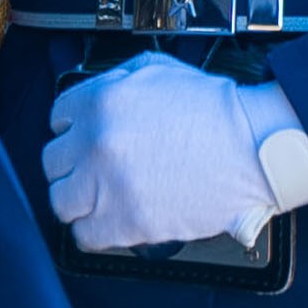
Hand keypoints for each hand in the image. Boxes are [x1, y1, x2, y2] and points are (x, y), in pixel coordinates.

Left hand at [44, 55, 307, 250]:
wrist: (253, 147)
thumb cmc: (217, 111)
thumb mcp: (161, 71)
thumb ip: (117, 81)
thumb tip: (94, 98)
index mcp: (102, 101)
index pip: (58, 118)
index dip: (74, 129)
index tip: (85, 140)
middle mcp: (97, 142)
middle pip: (54, 163)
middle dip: (75, 165)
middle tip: (97, 169)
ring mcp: (109, 185)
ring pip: (62, 202)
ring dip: (80, 199)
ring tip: (103, 197)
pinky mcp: (126, 222)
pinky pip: (84, 235)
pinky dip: (96, 230)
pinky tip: (114, 219)